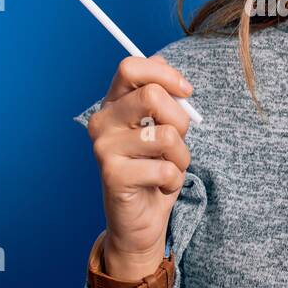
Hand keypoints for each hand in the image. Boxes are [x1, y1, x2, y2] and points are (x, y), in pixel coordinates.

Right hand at [85, 55, 194, 279]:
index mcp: (113, 104)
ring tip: (168, 168)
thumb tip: (168, 69)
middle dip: (180, 120)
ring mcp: (104, 148)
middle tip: (177, 142)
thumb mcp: (162, 127)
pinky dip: (173, 179)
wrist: (139, 220)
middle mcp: (101, 121)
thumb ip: (163, 97)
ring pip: (166, 134)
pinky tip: (160, 186)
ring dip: (180, 156)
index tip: (186, 93)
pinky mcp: (113, 174)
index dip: (165, 75)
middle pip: (152, 95)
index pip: (130, 66)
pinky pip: (164, 167)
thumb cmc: (154, 168)